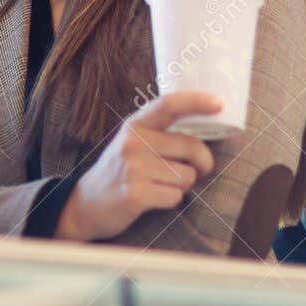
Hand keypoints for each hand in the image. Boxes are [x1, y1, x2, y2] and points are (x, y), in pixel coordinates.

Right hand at [55, 90, 218, 241]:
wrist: (87, 204)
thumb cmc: (121, 170)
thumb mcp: (133, 141)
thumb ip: (161, 132)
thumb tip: (206, 125)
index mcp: (136, 124)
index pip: (169, 104)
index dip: (196, 101)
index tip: (218, 103)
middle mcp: (133, 141)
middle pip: (192, 147)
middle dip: (202, 162)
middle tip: (196, 169)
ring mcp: (133, 167)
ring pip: (187, 175)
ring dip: (182, 185)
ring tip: (161, 184)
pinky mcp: (135, 193)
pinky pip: (175, 196)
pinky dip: (171, 200)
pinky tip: (153, 198)